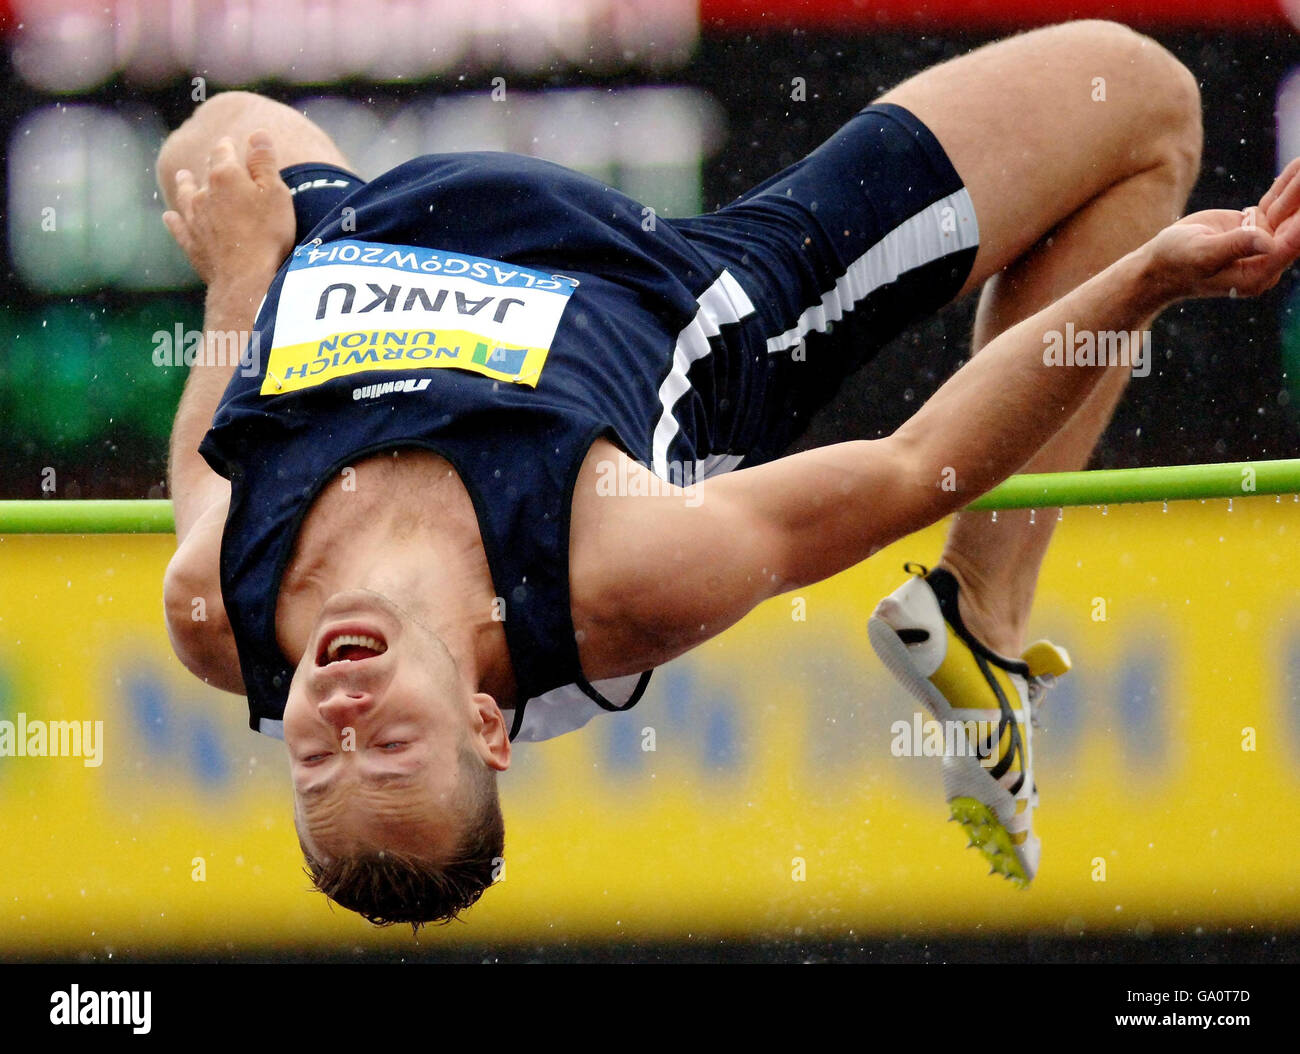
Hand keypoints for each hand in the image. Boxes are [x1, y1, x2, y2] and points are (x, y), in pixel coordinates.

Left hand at [162, 129, 295, 285]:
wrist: (246, 277)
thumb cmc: (268, 233)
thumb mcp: (276, 193)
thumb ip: (264, 161)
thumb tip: (257, 132)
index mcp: (225, 175)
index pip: (224, 150)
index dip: (229, 145)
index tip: (231, 142)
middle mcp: (204, 193)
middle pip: (203, 171)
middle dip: (209, 162)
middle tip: (212, 157)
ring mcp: (194, 219)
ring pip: (185, 195)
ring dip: (184, 185)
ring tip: (182, 177)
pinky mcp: (191, 243)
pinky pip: (177, 227)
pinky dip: (173, 220)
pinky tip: (169, 216)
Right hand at [1145, 157, 1299, 300]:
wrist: (1160, 263)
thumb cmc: (1175, 262)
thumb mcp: (1202, 254)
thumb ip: (1235, 247)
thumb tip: (1269, 242)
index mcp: (1256, 274)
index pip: (1288, 244)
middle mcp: (1265, 260)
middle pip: (1294, 226)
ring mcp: (1262, 243)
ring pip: (1288, 211)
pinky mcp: (1254, 227)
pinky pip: (1276, 204)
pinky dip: (1288, 184)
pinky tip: (1298, 167)